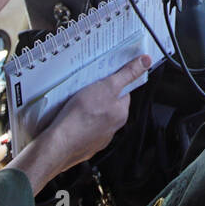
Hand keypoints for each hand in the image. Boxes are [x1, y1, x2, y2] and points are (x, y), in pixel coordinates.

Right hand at [5, 54, 150, 193]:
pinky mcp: (82, 143)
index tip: (105, 76)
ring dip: (88, 109)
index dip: (114, 82)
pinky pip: (83, 128)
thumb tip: (145, 62)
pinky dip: (78, 121)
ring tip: (75, 101)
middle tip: (87, 87)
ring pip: (95, 117)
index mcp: (121, 113)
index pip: (123, 92)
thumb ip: (127, 74)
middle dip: (99, 95)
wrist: (59, 143)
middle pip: (109, 104)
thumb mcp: (108, 86)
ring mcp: (97, 137)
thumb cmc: (82, 116)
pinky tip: (69, 116)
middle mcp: (112, 128)